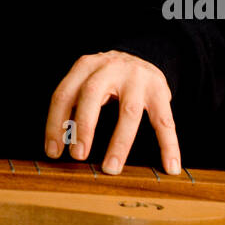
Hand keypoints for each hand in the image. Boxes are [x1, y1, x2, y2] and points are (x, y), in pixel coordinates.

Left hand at [44, 50, 180, 175]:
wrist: (142, 56)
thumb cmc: (107, 79)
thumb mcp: (86, 81)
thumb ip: (73, 106)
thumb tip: (57, 146)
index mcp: (85, 66)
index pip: (64, 94)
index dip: (56, 124)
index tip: (53, 152)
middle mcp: (110, 68)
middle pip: (92, 95)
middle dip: (84, 127)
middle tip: (77, 156)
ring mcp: (137, 78)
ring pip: (128, 112)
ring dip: (119, 143)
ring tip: (110, 168)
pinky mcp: (159, 90)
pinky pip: (164, 121)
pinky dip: (168, 145)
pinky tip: (170, 166)